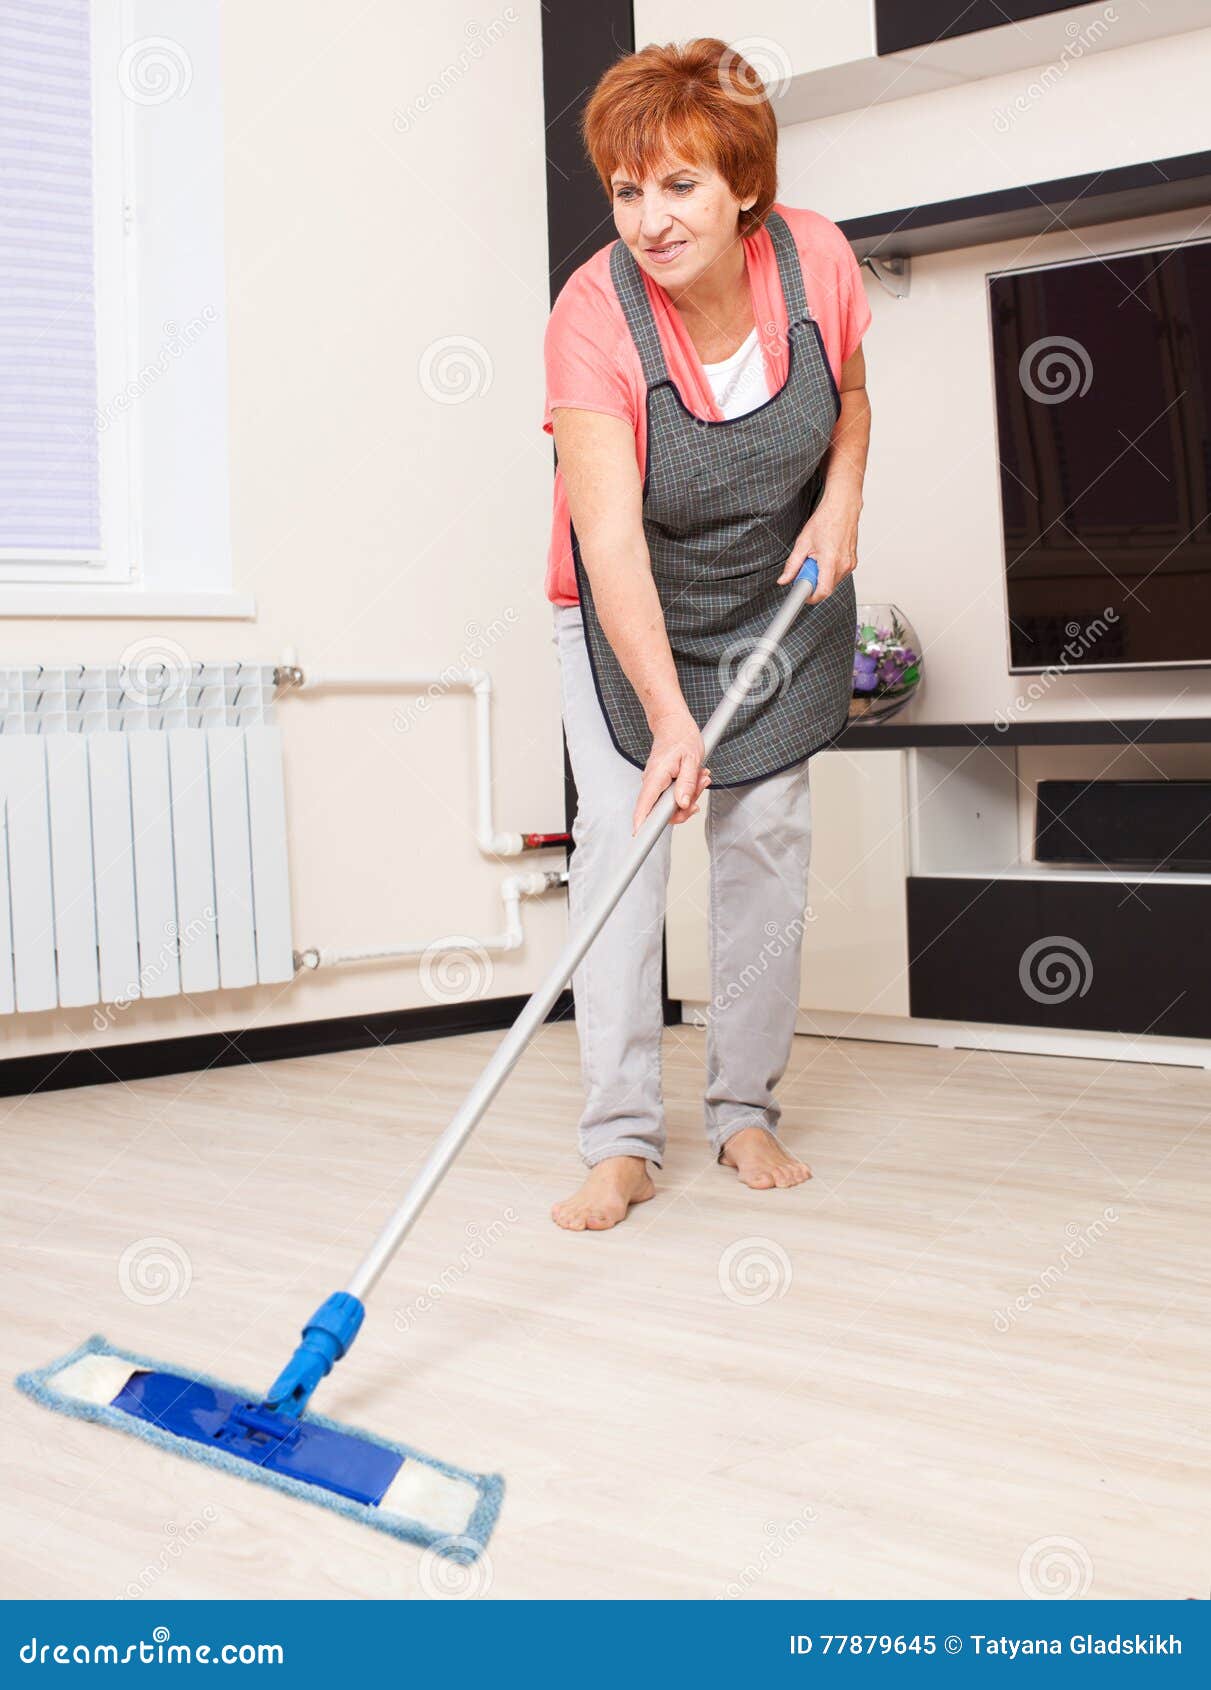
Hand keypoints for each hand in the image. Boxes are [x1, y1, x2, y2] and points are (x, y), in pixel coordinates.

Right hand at [632, 707, 710, 833]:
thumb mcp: (691, 760)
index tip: (641, 838)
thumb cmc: (681, 737)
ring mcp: (655, 784)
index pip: (645, 806)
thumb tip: (682, 804)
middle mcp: (651, 783)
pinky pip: (672, 796)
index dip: (643, 824)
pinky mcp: (660, 784)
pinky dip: (686, 790)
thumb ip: (686, 784)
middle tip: (699, 787)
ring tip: (700, 776)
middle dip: (685, 805)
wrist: (673, 724)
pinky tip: (694, 777)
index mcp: (656, 777)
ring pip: (670, 804)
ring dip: (689, 795)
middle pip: (663, 811)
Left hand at [776, 493, 860, 601]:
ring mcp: (850, 564)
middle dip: (814, 581)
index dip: (811, 597)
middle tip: (807, 566)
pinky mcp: (853, 562)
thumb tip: (784, 579)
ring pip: (832, 581)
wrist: (842, 507)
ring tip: (817, 557)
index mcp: (830, 561)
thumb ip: (792, 565)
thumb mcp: (803, 543)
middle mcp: (843, 565)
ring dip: (822, 574)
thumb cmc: (826, 520)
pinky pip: (838, 573)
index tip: (803, 595)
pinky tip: (826, 555)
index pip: (823, 592)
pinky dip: (829, 569)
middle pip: (826, 587)